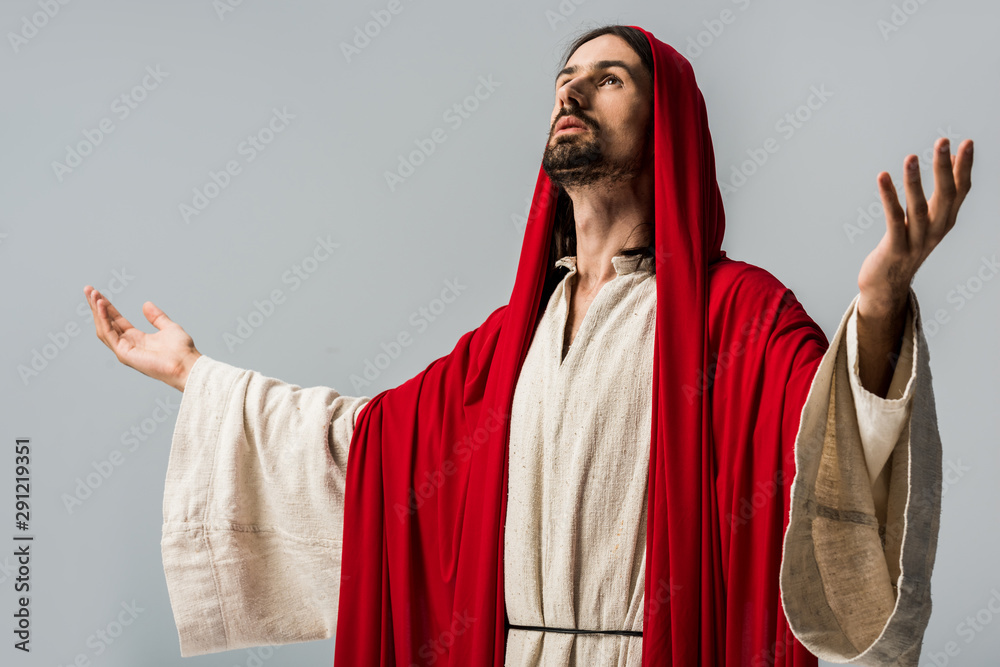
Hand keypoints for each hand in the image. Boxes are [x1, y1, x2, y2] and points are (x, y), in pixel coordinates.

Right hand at [84, 285, 201, 391]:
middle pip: (106, 323)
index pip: (116, 320)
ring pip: (104, 328)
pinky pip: (109, 335)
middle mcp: (128, 345)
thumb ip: (156, 317)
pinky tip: (101, 307)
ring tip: (93, 294)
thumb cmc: (182, 350)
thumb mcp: (169, 327)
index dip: (107, 307)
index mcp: (136, 339)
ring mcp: (124, 351)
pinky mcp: (124, 354)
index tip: (98, 293)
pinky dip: (104, 320)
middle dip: (96, 306)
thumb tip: (146, 304)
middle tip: (88, 289)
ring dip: (97, 311)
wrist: (187, 364)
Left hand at [858, 137, 973, 317]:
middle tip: (943, 141)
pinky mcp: (895, 248)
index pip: (960, 191)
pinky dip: (889, 197)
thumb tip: (950, 162)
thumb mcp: (926, 221)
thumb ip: (938, 196)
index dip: (964, 168)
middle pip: (945, 196)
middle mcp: (936, 231)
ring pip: (919, 208)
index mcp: (945, 222)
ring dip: (915, 181)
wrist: (886, 286)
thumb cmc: (906, 247)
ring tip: (911, 157)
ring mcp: (917, 241)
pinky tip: (883, 177)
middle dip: (945, 168)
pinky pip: (893, 219)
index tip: (966, 143)